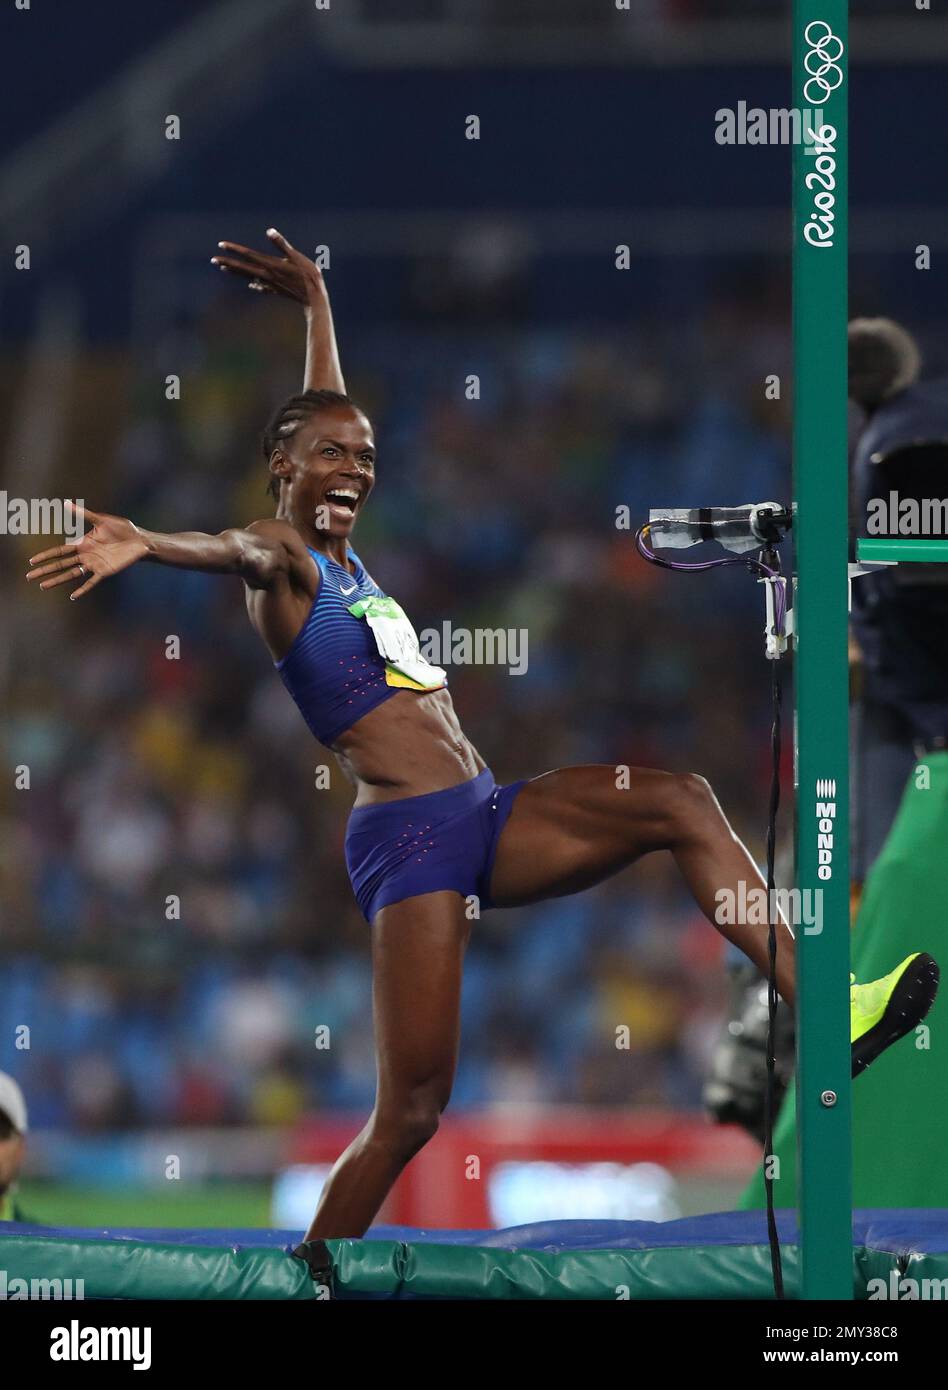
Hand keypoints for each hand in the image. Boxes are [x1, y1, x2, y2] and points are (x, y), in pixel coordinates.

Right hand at [26, 503, 148, 600]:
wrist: (140, 540)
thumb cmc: (122, 529)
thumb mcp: (102, 520)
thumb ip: (83, 514)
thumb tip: (66, 503)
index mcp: (82, 543)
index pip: (59, 551)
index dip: (45, 556)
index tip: (32, 561)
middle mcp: (85, 556)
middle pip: (60, 564)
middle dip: (45, 570)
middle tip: (29, 576)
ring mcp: (94, 565)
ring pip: (71, 574)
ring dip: (57, 580)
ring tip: (43, 586)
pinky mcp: (105, 572)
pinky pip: (91, 582)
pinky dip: (82, 589)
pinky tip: (73, 596)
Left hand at [210, 228, 325, 305]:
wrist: (314, 299)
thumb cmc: (308, 276)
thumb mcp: (296, 256)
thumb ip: (282, 244)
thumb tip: (269, 231)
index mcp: (270, 265)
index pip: (248, 255)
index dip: (234, 249)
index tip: (221, 245)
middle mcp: (267, 275)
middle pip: (243, 268)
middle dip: (228, 263)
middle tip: (213, 260)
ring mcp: (270, 284)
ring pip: (249, 276)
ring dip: (236, 272)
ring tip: (224, 268)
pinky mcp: (277, 290)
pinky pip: (262, 286)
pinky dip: (254, 284)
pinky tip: (251, 284)